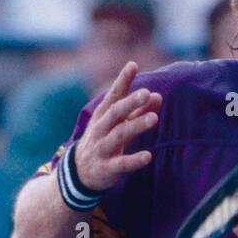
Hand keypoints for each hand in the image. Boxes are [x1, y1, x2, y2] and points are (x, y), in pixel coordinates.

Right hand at [74, 61, 161, 191]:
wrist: (80, 172)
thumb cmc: (103, 141)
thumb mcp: (117, 125)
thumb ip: (137, 111)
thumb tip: (157, 96)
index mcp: (103, 114)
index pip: (113, 94)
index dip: (123, 80)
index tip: (133, 65)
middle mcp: (101, 128)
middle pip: (116, 112)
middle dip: (130, 102)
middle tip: (146, 93)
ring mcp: (102, 147)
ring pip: (119, 134)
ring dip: (136, 126)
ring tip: (154, 118)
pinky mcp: (107, 168)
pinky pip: (121, 164)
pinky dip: (134, 160)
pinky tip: (148, 156)